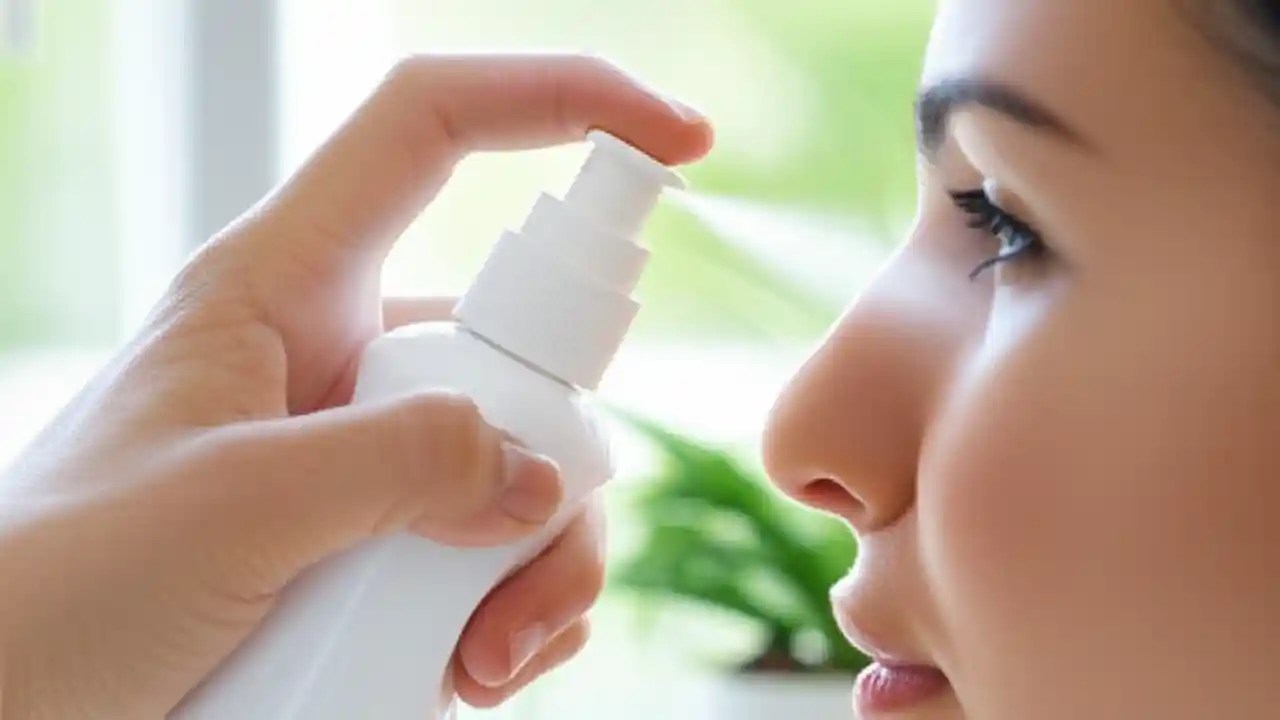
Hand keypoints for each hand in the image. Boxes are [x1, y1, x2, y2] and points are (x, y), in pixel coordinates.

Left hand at [0, 54, 711, 718]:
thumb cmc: (48, 597)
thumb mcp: (227, 509)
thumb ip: (398, 465)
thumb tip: (537, 476)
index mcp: (280, 287)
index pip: (431, 130)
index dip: (560, 99)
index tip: (680, 138)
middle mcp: (342, 359)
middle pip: (523, 346)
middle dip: (566, 456)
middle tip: (521, 562)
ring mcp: (368, 460)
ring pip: (529, 466)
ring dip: (544, 565)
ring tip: (485, 656)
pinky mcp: (381, 550)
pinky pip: (500, 554)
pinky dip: (518, 613)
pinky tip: (472, 669)